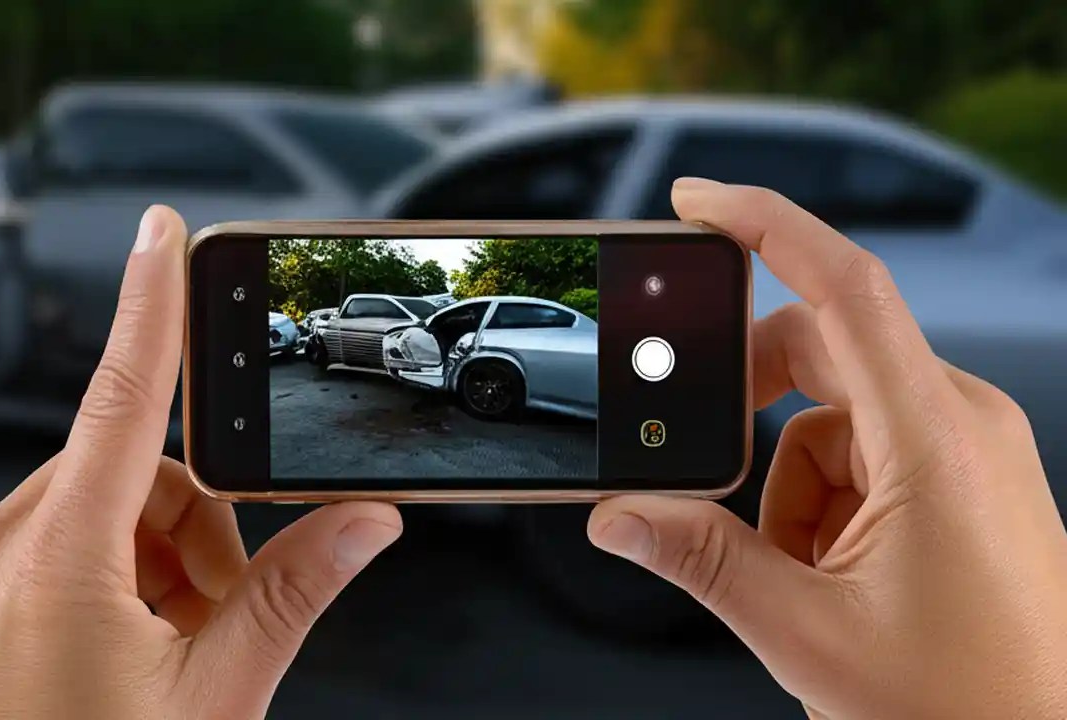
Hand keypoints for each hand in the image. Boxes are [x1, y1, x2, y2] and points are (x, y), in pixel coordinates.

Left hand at [0, 206, 402, 719]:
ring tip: (157, 654)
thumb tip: (366, 524)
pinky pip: (18, 554)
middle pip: (118, 478)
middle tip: (212, 615)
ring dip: (133, 562)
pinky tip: (98, 658)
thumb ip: (294, 594)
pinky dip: (75, 582)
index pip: (125, 402)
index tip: (161, 233)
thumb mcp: (213, 701)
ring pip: (70, 517)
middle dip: (185, 530)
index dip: (152, 306)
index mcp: (56, 566)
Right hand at [589, 179, 1066, 718]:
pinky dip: (817, 501)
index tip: (695, 204)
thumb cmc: (969, 705)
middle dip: (746, 408)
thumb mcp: (809, 632)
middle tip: (704, 476)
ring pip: (829, 416)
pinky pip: (860, 453)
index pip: (844, 287)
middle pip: (818, 353)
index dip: (764, 225)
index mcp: (936, 439)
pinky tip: (826, 574)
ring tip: (798, 575)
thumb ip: (702, 560)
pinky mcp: (958, 479)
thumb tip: (620, 514)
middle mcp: (960, 424)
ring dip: (783, 483)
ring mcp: (963, 451)